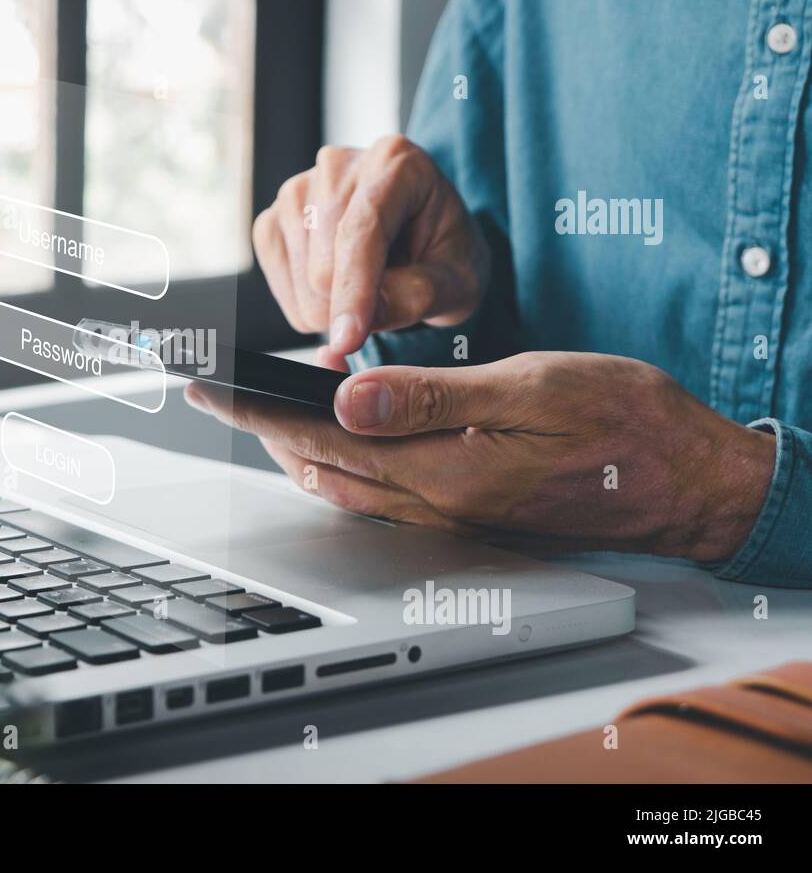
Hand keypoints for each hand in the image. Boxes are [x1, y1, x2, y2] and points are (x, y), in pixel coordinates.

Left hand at [185, 352, 775, 561]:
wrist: (686, 479)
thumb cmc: (623, 422)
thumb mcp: (530, 387)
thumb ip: (432, 397)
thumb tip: (344, 399)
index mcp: (443, 466)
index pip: (321, 437)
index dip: (256, 410)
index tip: (209, 384)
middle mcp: (435, 499)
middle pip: (319, 466)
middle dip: (259, 430)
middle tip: (216, 394)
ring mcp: (449, 511)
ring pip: (343, 485)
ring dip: (292, 451)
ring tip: (257, 414)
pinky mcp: (465, 508)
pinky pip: (377, 495)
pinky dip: (338, 466)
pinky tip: (333, 446)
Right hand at [254, 136, 489, 355]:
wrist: (421, 242)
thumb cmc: (443, 255)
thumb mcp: (459, 280)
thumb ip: (420, 295)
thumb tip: (366, 319)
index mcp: (396, 162)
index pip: (362, 230)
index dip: (354, 289)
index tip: (349, 339)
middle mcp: (338, 166)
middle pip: (323, 266)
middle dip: (351, 306)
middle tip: (388, 300)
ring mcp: (297, 191)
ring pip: (300, 281)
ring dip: (332, 308)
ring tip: (367, 288)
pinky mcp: (272, 221)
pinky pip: (280, 287)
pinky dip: (307, 307)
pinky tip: (338, 291)